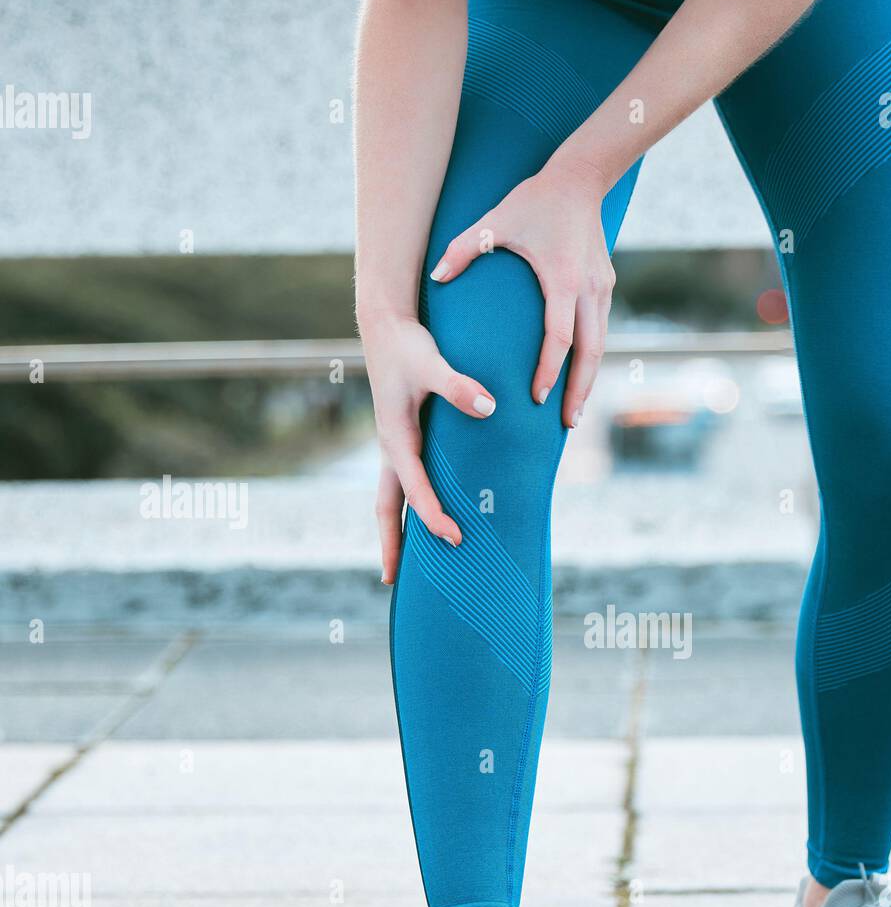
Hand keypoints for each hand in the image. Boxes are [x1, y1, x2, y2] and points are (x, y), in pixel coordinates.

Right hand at [359, 311, 495, 582]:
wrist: (386, 324)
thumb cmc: (410, 344)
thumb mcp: (432, 362)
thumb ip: (459, 386)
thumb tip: (489, 407)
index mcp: (396, 438)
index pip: (414, 488)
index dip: (432, 515)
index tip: (454, 539)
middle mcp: (391, 448)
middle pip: (386, 507)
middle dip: (391, 544)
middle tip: (392, 581)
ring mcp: (394, 447)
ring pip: (390, 499)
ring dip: (396, 532)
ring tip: (402, 567)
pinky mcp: (403, 440)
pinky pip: (403, 485)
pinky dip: (408, 509)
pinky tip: (423, 525)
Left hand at [429, 152, 614, 428]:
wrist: (580, 178)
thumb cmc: (533, 200)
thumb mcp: (493, 221)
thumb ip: (462, 250)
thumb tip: (435, 279)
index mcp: (562, 278)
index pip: (559, 337)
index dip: (550, 370)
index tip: (537, 397)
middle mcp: (588, 289)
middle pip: (590, 353)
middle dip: (579, 391)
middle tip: (567, 424)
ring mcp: (602, 289)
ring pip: (600, 347)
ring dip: (588, 381)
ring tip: (574, 413)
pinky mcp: (606, 286)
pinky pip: (600, 332)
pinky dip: (591, 359)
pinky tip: (580, 379)